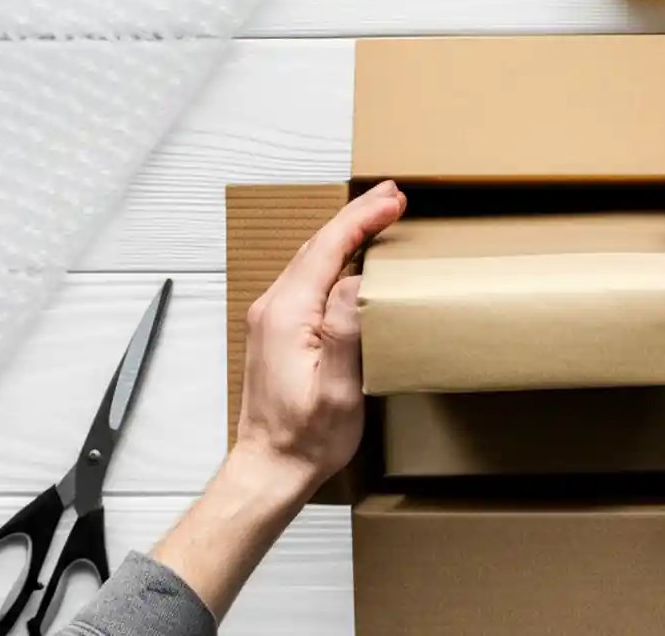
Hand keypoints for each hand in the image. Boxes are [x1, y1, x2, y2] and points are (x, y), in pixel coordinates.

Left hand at [235, 180, 406, 495]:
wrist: (270, 467)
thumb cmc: (307, 436)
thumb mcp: (338, 388)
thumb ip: (345, 330)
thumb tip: (357, 279)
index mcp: (287, 314)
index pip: (328, 247)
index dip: (363, 218)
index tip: (393, 201)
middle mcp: (272, 307)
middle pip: (317, 244)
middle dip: (357, 216)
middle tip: (393, 198)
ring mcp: (270, 318)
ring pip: (311, 259)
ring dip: (345, 234)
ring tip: (379, 218)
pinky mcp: (276, 330)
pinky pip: (307, 278)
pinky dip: (333, 258)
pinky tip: (353, 260)